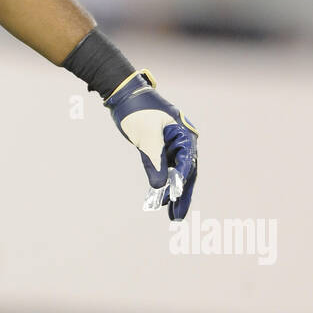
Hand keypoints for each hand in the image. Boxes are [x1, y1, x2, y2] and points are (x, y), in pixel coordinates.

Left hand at [105, 71, 197, 219]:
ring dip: (173, 192)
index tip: (176, 200)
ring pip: (176, 173)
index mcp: (184, 135)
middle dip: (182, 195)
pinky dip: (163, 183)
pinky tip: (161, 199)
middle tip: (177, 216)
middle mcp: (182, 142)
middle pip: (186, 173)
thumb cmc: (137, 111)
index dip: (182, 183)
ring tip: (172, 214)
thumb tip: (160, 187)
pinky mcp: (160, 149)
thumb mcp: (146, 137)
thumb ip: (154, 162)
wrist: (124, 96)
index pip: (187, 164)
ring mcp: (172, 146)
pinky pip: (165, 169)